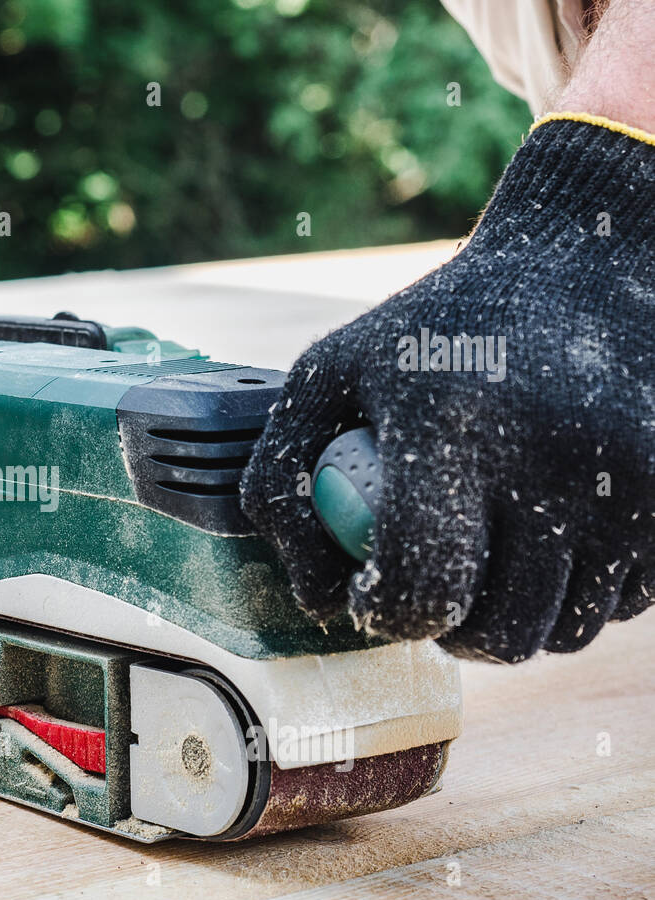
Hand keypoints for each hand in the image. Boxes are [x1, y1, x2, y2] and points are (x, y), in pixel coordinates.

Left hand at [241, 116, 654, 661]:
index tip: (368, 592)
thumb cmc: (437, 331)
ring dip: (512, 620)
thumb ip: (283, 482)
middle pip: (499, 631)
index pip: (423, 588)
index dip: (384, 613)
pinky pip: (621, 604)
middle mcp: (557, 463)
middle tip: (428, 590)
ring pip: (564, 632)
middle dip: (448, 629)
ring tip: (482, 564)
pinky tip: (545, 541)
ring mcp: (635, 487)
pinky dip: (576, 595)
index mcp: (458, 429)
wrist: (589, 263)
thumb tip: (316, 601)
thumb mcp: (332, 374)